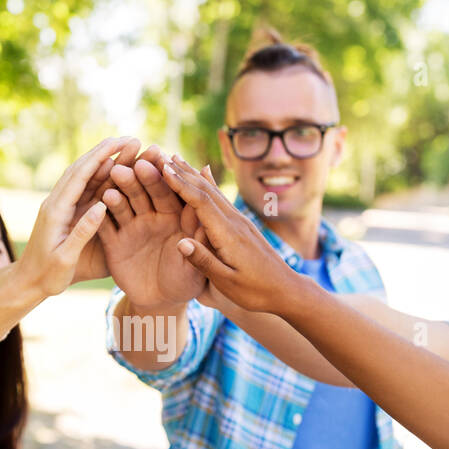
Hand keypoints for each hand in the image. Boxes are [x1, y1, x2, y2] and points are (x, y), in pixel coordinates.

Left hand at [15, 137, 135, 297]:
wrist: (28, 283)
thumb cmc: (47, 276)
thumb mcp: (65, 257)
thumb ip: (83, 232)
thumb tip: (101, 206)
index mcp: (56, 210)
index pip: (80, 176)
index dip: (101, 157)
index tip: (120, 142)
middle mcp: (56, 202)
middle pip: (82, 169)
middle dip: (106, 151)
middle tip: (130, 139)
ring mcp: (60, 205)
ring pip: (83, 176)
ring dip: (104, 160)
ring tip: (126, 148)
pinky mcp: (65, 212)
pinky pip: (83, 189)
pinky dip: (99, 175)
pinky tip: (114, 169)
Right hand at [97, 152, 205, 309]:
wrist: (159, 304)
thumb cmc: (185, 285)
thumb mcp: (196, 270)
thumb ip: (199, 248)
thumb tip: (202, 226)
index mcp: (179, 218)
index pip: (177, 195)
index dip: (173, 180)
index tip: (166, 163)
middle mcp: (154, 217)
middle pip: (150, 192)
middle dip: (144, 176)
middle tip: (138, 162)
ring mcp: (133, 227)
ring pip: (127, 203)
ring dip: (122, 188)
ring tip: (116, 173)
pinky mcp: (115, 242)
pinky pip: (108, 226)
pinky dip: (104, 214)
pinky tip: (101, 201)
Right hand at [160, 155, 299, 312]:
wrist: (286, 290)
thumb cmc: (255, 291)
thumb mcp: (228, 282)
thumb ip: (204, 262)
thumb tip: (180, 242)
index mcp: (228, 234)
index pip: (201, 202)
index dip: (181, 184)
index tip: (163, 168)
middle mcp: (235, 222)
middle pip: (206, 190)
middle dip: (183, 172)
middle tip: (162, 157)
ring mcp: (240, 221)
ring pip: (213, 191)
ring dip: (193, 174)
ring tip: (177, 160)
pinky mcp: (242, 225)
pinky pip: (220, 199)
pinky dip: (207, 184)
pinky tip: (204, 175)